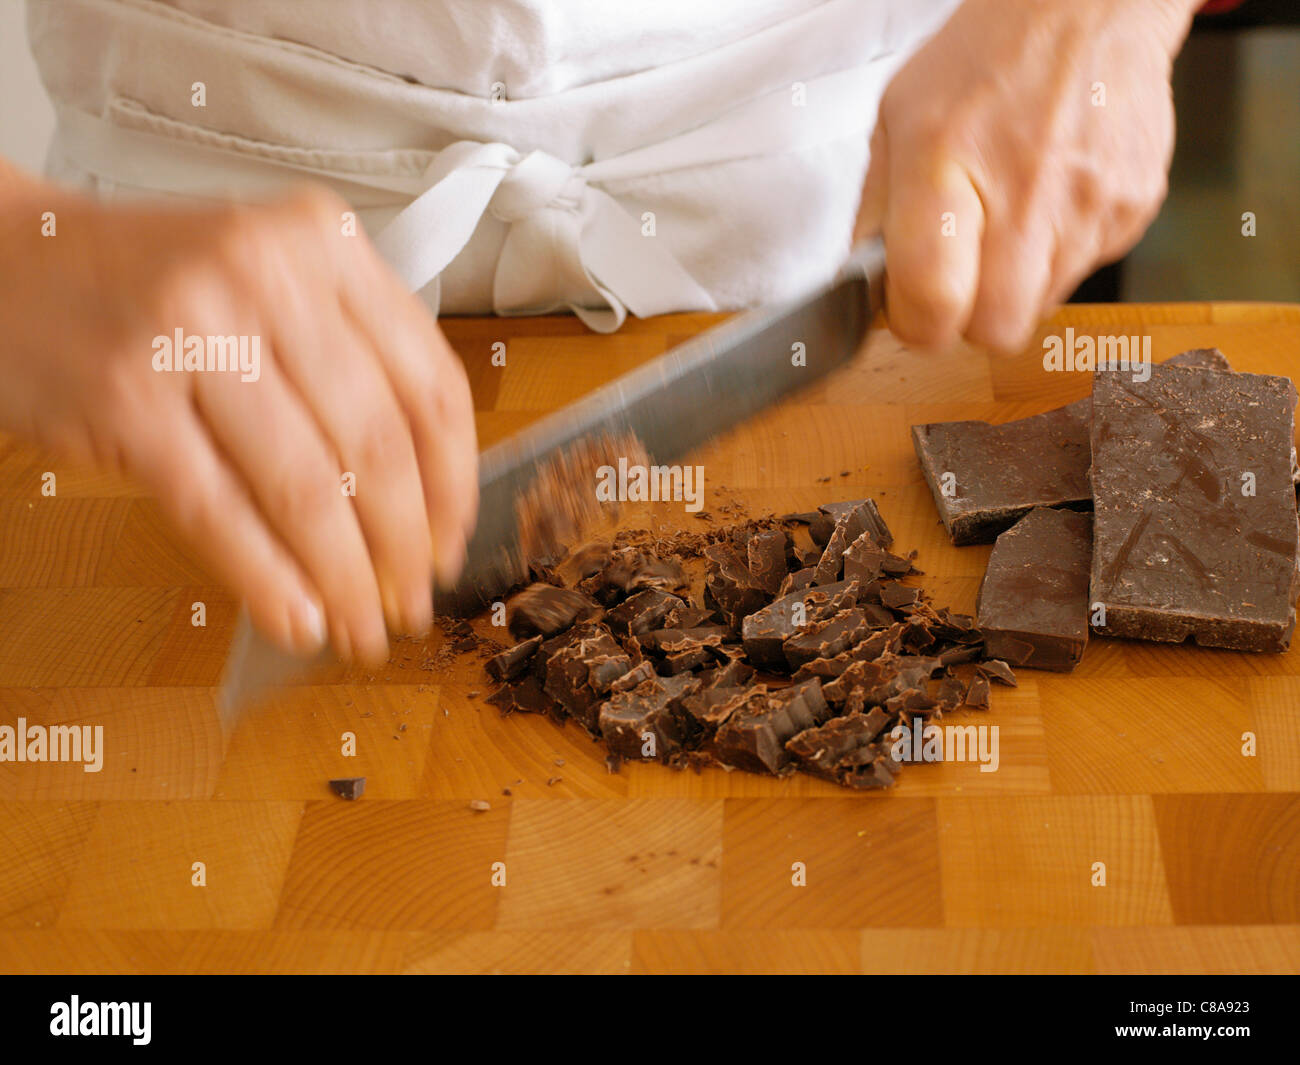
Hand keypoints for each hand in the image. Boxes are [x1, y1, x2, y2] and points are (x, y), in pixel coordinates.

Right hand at [0, 174, 477, 664]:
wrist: (9, 264)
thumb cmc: (158, 285)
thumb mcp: (276, 285)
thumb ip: (352, 363)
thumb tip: (423, 503)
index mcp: (324, 244)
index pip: (431, 385)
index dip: (454, 484)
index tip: (454, 541)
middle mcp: (267, 275)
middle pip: (377, 446)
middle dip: (406, 548)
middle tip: (412, 602)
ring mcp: (191, 331)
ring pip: (307, 489)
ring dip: (344, 581)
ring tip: (359, 630)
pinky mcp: (124, 398)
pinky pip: (220, 513)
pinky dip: (269, 582)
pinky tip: (297, 620)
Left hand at [855, 0, 1198, 351]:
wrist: (1086, 7)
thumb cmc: (986, 59)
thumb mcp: (897, 119)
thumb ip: (874, 212)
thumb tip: (863, 287)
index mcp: (946, 164)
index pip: (934, 300)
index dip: (917, 323)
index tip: (912, 308)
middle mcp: (1024, 191)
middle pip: (998, 329)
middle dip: (971, 321)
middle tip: (961, 279)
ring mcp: (1088, 204)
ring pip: (1042, 307)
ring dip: (1016, 285)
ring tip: (1007, 218)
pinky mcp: (1133, 209)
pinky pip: (1085, 270)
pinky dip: (1059, 253)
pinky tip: (1049, 200)